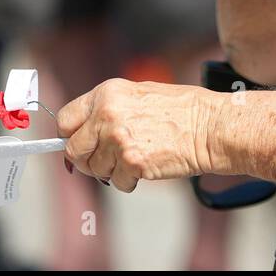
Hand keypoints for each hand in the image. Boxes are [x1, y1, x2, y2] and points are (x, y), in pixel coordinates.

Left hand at [56, 79, 214, 192]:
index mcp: (107, 94)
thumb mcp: (138, 95)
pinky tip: (145, 167)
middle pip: (74, 150)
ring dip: (111, 171)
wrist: (209, 126)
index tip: (78, 143)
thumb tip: (84, 132)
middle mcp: (107, 115)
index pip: (65, 119)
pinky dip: (128, 181)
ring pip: (95, 170)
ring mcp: (118, 140)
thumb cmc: (181, 110)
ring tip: (134, 159)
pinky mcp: (131, 162)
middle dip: (87, 160)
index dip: (70, 136)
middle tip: (105, 160)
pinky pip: (116, 182)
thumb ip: (108, 110)